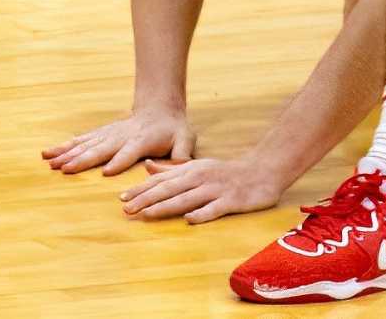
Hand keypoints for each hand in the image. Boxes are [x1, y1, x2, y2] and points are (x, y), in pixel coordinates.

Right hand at [42, 108, 193, 175]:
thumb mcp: (185, 139)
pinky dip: (65, 146)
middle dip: (84, 159)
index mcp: (143, 140)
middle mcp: (123, 136)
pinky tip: (49, 152)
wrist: (160, 107)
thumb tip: (176, 167)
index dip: (119, 161)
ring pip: (86, 143)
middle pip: (102, 148)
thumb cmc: (174, 129)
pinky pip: (81, 139)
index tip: (106, 171)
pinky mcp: (101, 133)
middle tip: (66, 169)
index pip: (130, 152)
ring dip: (68, 152)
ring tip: (50, 161)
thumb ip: (182, 154)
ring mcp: (110, 133)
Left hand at [118, 153, 285, 223]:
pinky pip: (215, 208)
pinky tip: (190, 219)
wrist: (263, 171)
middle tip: (127, 209)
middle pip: (170, 189)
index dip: (142, 189)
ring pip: (187, 198)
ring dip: (166, 206)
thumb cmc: (226, 172)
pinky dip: (202, 213)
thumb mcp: (197, 166)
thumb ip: (171, 169)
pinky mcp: (231, 200)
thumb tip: (146, 167)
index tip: (122, 199)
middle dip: (147, 199)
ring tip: (148, 214)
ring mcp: (216, 189)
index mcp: (192, 169)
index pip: (162, 180)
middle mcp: (201, 178)